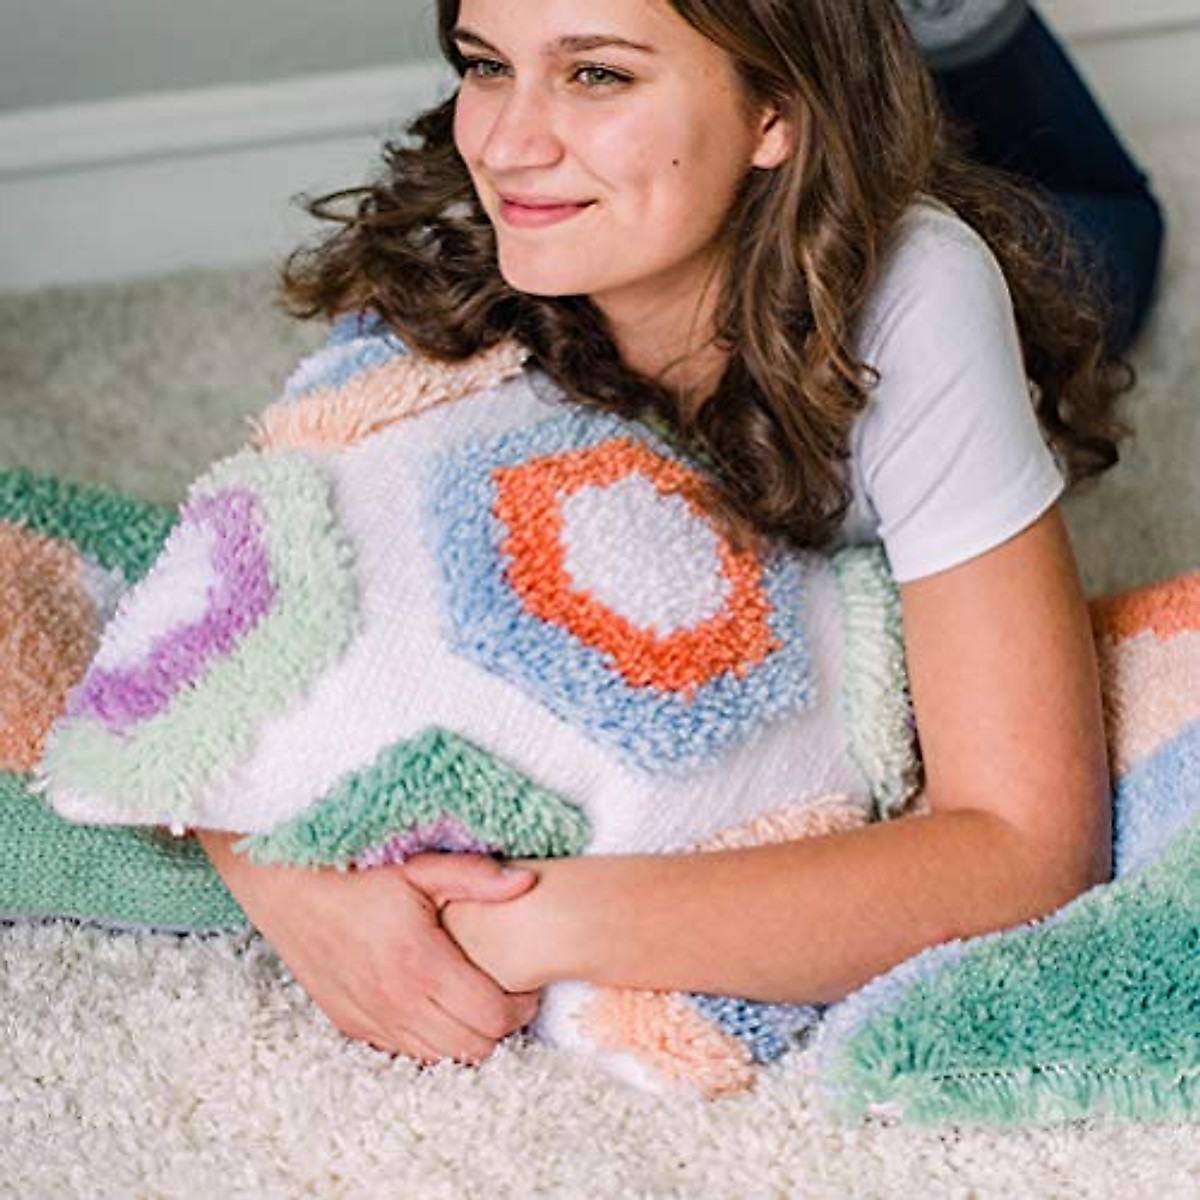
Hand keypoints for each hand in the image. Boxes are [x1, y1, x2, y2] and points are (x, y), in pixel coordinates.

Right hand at [196, 830, 540, 1064]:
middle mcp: (395, 1002)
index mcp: (419, 964)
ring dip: (465, 1039)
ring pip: (440, 1060)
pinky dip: (430, 1042)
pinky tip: (436, 1007)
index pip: (490, 1017)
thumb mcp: (418, 866)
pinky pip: (405, 1054)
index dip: (520, 1007)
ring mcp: (371, 1019)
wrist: (287, 888)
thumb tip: (525, 882)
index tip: (525, 985)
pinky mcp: (352, 1025)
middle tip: (507, 995)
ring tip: (474, 1001)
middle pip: (472, 1049)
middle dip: (500, 1026)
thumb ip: (475, 877)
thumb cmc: (356, 874)